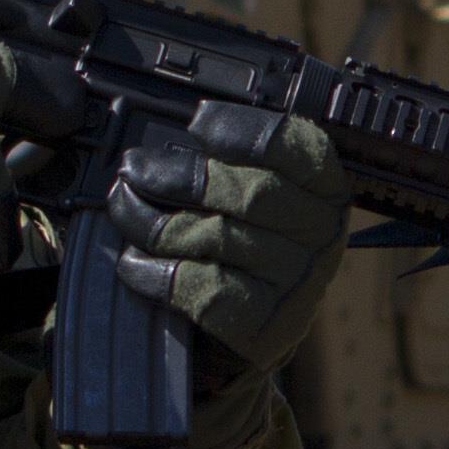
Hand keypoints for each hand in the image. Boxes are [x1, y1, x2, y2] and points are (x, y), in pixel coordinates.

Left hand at [99, 102, 349, 383]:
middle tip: (134, 168)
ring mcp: (296, 281)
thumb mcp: (260, 195)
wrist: (261, 326)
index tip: (195, 123)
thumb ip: (231, 163)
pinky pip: (201, 287)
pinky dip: (157, 273)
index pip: (288, 147)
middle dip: (179, 176)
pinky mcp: (264, 323)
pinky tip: (134, 263)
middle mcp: (320, 232)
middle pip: (247, 193)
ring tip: (123, 207)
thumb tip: (167, 142)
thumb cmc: (251, 243)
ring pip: (216, 238)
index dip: (239, 130)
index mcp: (324, 186)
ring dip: (155, 221)